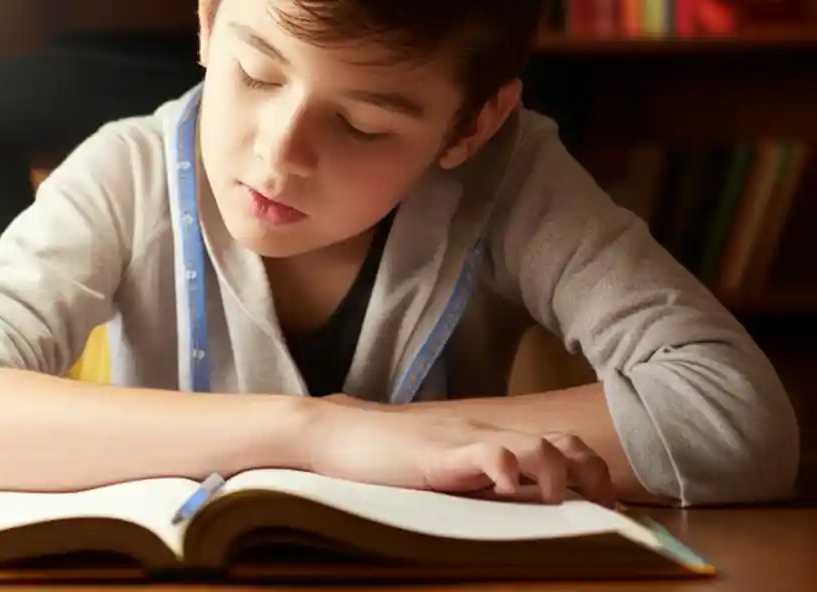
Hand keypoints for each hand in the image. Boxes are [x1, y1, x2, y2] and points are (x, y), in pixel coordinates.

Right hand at [302, 398, 615, 506]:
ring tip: (558, 505)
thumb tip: (521, 509)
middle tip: (603, 514)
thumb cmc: (388, 462)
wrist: (338, 436)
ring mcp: (466, 441)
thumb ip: (482, 484)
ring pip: (541, 447)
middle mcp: (490, 435)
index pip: (563, 447)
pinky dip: (510, 470)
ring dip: (561, 476)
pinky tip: (509, 490)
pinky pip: (491, 453)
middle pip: (567, 445)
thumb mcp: (446, 473)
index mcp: (494, 442)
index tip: (611, 512)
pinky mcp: (440, 452)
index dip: (595, 477)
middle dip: (596, 479)